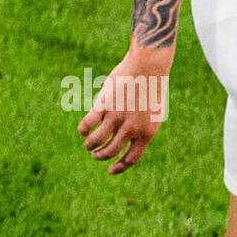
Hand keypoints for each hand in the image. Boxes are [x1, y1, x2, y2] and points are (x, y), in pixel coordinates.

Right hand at [78, 49, 170, 174]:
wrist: (149, 66)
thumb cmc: (152, 88)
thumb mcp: (153, 113)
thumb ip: (140, 129)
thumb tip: (121, 141)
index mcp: (147, 132)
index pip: (130, 159)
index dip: (119, 167)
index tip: (110, 170)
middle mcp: (132, 128)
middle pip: (110, 152)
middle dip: (100, 156)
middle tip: (95, 155)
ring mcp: (117, 117)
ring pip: (96, 141)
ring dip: (90, 145)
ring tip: (88, 144)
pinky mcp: (105, 105)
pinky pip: (88, 124)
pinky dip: (83, 130)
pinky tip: (83, 130)